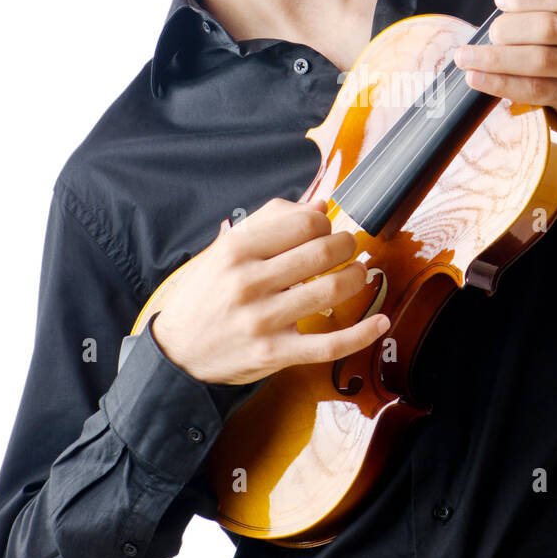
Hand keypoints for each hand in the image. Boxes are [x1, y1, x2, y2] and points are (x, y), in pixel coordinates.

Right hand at [150, 196, 388, 384]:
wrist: (177, 351)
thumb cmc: (205, 294)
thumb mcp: (226, 249)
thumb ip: (271, 222)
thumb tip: (319, 204)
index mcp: (238, 249)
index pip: (305, 223)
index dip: (326, 223)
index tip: (326, 229)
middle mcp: (250, 282)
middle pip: (323, 252)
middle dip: (348, 245)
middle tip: (350, 248)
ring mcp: (263, 319)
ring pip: (331, 291)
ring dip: (356, 278)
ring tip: (358, 274)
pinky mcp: (275, 353)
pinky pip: (329, 344)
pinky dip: (361, 333)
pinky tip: (379, 321)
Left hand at [453, 0, 556, 148]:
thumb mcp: (549, 13)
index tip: (499, 0)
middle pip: (549, 27)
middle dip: (509, 30)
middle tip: (487, 34)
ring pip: (542, 61)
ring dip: (497, 59)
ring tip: (468, 58)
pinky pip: (538, 90)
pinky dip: (502, 84)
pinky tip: (477, 78)